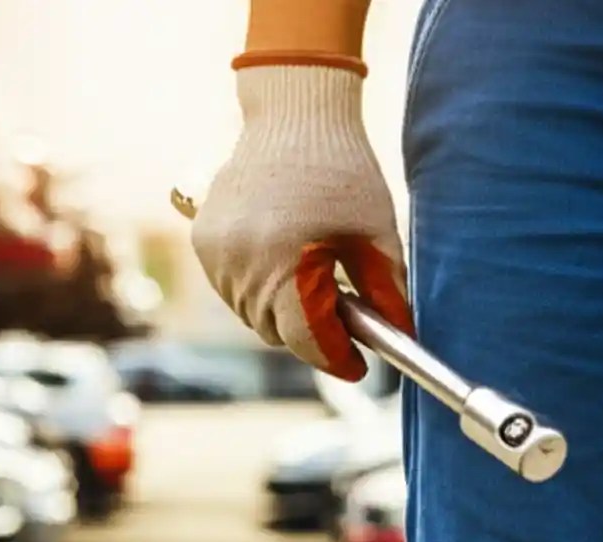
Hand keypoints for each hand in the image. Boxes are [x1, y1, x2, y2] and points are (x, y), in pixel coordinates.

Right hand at [191, 65, 412, 380]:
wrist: (292, 114)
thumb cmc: (341, 167)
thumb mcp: (376, 231)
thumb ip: (386, 289)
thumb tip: (399, 337)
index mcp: (287, 260)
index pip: (305, 339)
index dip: (336, 358)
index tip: (358, 366)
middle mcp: (242, 262)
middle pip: (276, 332)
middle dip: (308, 334)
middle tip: (341, 320)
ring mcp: (216, 253)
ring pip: (250, 314)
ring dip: (279, 312)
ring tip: (308, 283)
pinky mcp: (203, 240)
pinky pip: (230, 288)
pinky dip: (255, 287)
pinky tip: (279, 260)